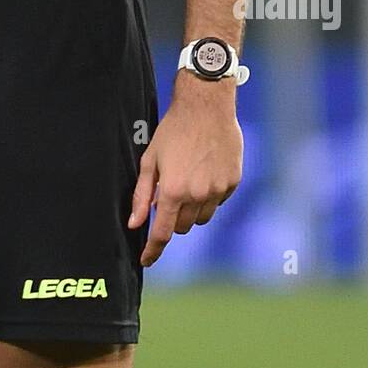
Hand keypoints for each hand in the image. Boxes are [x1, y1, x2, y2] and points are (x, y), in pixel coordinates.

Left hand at [128, 71, 242, 265]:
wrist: (206, 106)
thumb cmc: (173, 131)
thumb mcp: (150, 160)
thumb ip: (142, 195)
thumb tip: (134, 224)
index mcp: (173, 190)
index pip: (162, 233)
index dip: (153, 250)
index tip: (146, 261)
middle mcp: (197, 195)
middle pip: (183, 227)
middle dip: (173, 219)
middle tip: (169, 197)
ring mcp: (218, 190)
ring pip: (202, 218)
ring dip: (192, 210)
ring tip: (187, 181)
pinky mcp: (233, 182)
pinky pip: (219, 202)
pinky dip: (209, 196)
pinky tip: (204, 172)